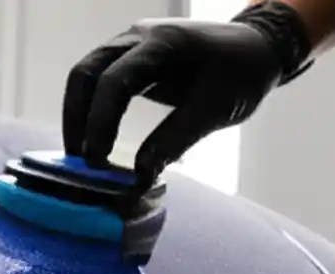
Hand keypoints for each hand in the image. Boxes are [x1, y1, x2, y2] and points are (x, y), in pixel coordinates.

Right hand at [64, 9, 307, 186]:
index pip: (114, 81)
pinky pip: (98, 78)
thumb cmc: (243, 74)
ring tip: (83, 153)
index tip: (98, 162)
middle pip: (86, 73)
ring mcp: (131, 43)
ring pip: (86, 74)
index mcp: (163, 43)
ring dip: (78, 114)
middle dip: (77, 119)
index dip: (100, 123)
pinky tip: (95, 136)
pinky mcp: (131, 56)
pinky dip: (91, 108)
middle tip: (81, 161)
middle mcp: (139, 37)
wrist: (258, 47)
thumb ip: (175, 140)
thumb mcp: (216, 109)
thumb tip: (138, 176)